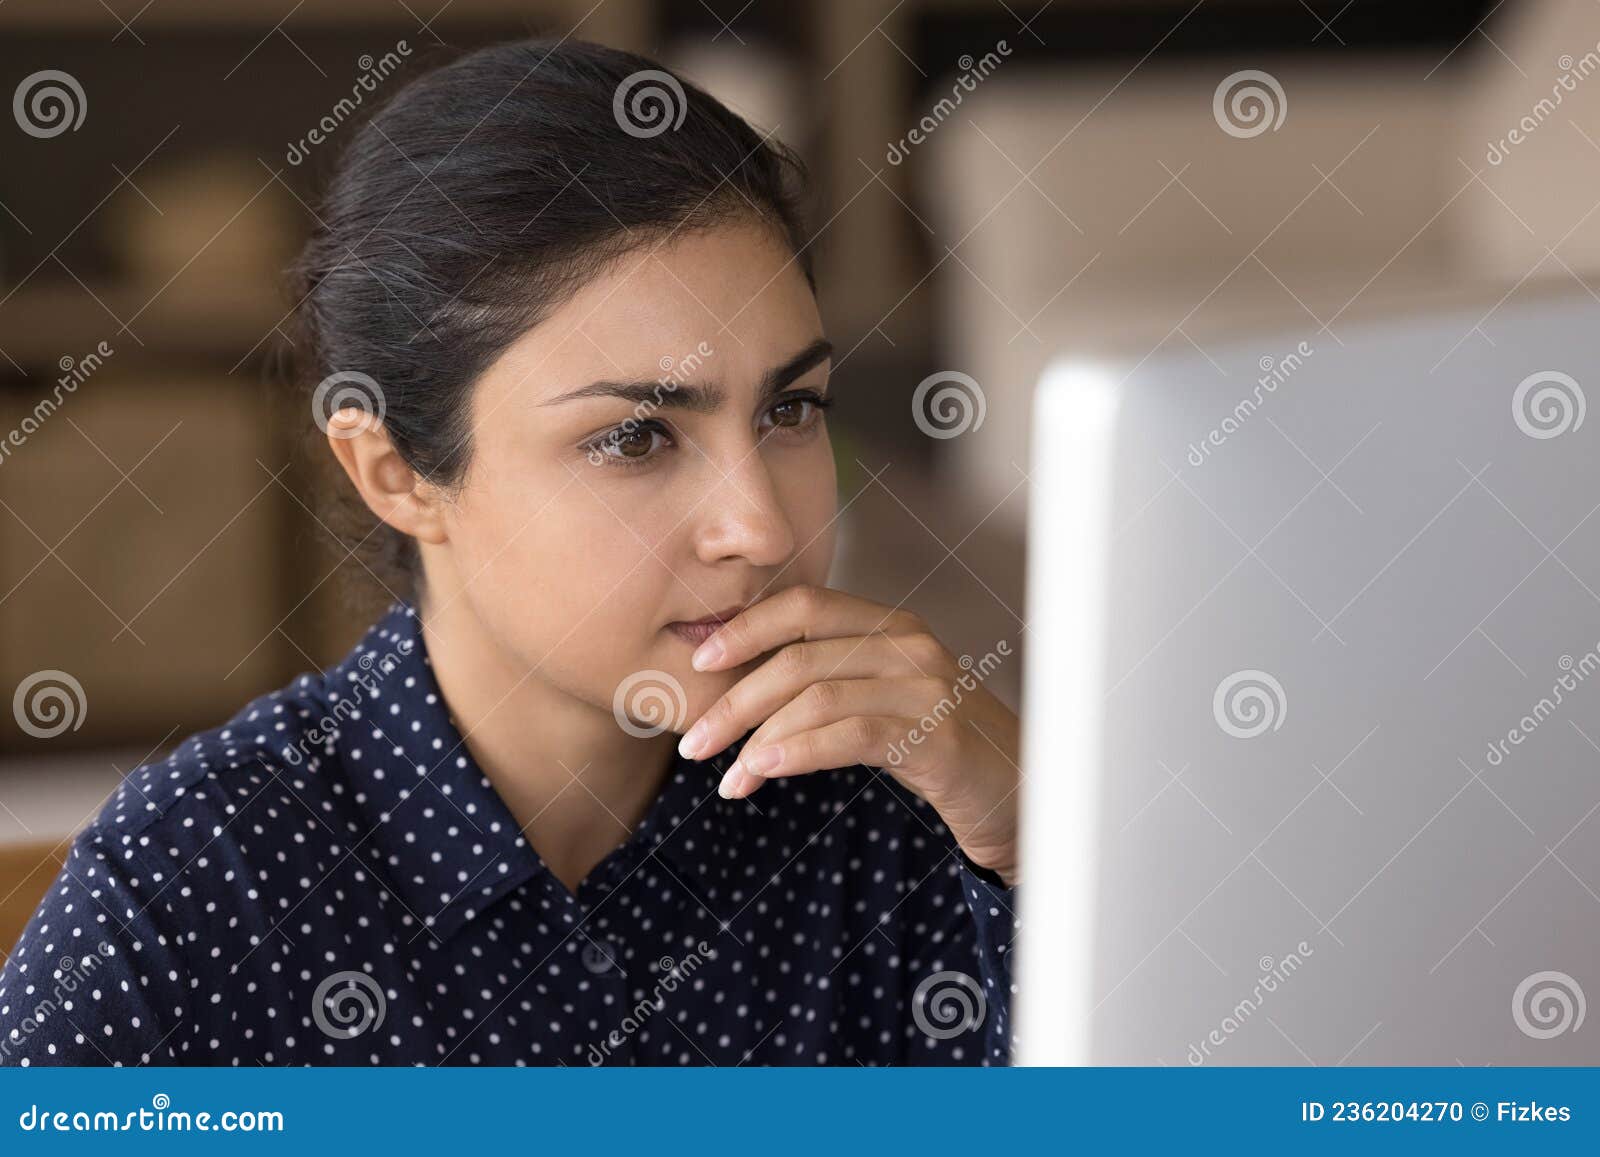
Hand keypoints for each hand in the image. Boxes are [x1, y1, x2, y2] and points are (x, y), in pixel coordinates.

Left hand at [675, 585, 1020, 885]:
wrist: (1021, 795)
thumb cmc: (941, 750)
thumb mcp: (884, 702)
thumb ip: (831, 683)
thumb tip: (740, 691)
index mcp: (891, 626)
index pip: (804, 605)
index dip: (745, 627)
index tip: (697, 660)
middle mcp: (909, 644)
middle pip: (798, 656)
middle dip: (733, 699)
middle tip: (692, 742)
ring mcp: (927, 687)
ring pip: (815, 695)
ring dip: (756, 737)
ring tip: (726, 777)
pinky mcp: (938, 736)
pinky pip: (851, 734)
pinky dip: (798, 750)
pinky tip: (765, 770)